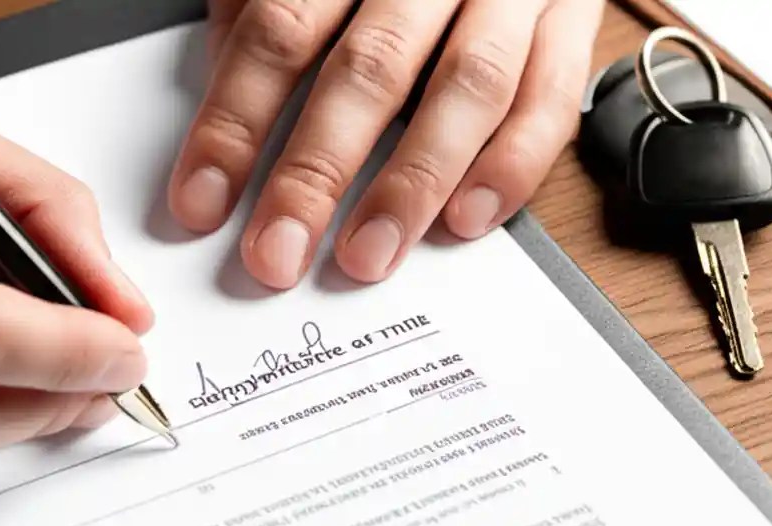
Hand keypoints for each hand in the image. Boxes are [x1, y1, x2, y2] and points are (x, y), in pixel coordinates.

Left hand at [168, 0, 603, 287]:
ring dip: (414, 183)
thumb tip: (225, 116)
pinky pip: (550, 94)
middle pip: (369, 68)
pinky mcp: (570, 15)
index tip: (202, 201)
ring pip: (468, 86)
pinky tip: (465, 219)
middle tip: (277, 252)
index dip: (235, 122)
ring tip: (367, 254)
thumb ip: (261, 15)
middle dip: (315, 173)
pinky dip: (513, 164)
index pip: (280, 30)